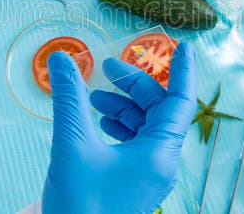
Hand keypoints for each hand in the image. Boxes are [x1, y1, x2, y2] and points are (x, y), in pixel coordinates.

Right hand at [43, 42, 196, 213]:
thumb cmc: (80, 206)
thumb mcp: (72, 145)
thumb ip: (68, 98)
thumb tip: (60, 59)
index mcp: (159, 153)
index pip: (182, 101)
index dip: (183, 71)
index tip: (183, 46)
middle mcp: (161, 163)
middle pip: (160, 111)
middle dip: (135, 86)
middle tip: (107, 69)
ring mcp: (149, 175)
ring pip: (146, 128)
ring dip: (124, 107)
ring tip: (95, 98)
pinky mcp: (135, 184)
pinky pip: (136, 145)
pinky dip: (120, 127)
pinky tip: (98, 122)